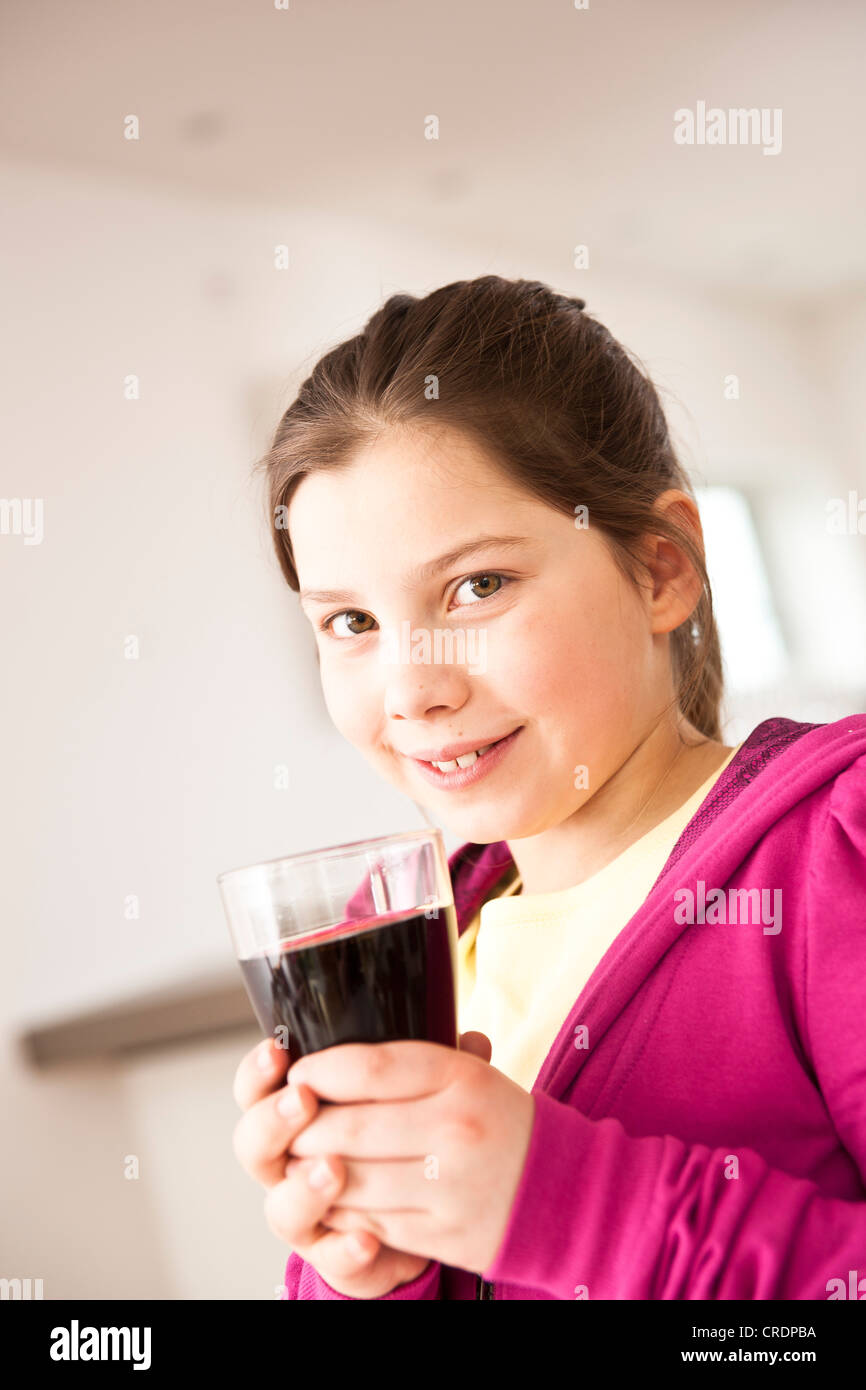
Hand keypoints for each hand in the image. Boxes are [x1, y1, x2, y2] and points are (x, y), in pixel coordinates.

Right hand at [232, 1036, 428, 1296]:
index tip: (276, 1050)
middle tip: (301, 1100)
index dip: (258, 1071)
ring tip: (331, 1168)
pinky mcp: (338, 1258)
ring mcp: (310, 1217)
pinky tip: (366, 1239)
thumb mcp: (415, 1096)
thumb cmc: (409, 1141)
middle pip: (254, 1144)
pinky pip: (332, 1259)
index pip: (257, 1090)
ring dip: (304, 1188)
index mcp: (300, 1118)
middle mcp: (293, 1168)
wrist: (427, 1213)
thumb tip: (475, 1038)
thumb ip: (426, 1067)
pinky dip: (346, 1248)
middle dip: (273, 1120)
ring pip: (280, 1208)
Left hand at [285, 1031, 534, 1275]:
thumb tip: (328, 1060)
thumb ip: (408, 1061)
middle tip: (289, 1124)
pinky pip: (371, 1223)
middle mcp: (457, 1129)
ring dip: (312, 1173)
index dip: (321, 1070)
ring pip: (353, 1180)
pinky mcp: (444, 1234)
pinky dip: (342, 1211)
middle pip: (352, 1126)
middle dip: (305, 1127)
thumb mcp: (469, 1074)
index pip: (370, 1067)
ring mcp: (450, 1186)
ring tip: (298, 1162)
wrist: (567, 1189)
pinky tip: (332, 1197)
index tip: (299, 1073)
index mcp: (462, 1078)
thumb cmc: (500, 1122)